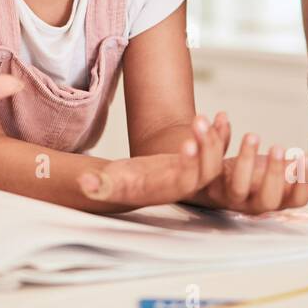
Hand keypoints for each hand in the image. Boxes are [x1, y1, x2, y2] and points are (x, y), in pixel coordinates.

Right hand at [77, 114, 227, 208]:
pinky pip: (215, 150)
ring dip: (214, 140)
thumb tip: (86, 184)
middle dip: (208, 147)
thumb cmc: (115, 184)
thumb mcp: (106, 183)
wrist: (127, 184)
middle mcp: (184, 184)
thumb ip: (97, 185)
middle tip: (199, 120)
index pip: (185, 182)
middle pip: (207, 171)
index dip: (190, 165)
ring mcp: (192, 173)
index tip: (187, 143)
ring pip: (215, 160)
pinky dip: (221, 135)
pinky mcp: (195, 162)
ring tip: (203, 117)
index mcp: (165, 190)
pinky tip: (221, 117)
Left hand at [198, 129, 307, 214]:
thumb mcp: (283, 170)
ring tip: (252, 134)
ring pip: (237, 186)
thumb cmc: (253, 176)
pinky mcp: (204, 182)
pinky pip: (209, 166)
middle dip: (276, 174)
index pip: (295, 201)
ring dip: (244, 159)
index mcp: (275, 199)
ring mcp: (227, 195)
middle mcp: (252, 202)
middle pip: (267, 199)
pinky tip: (221, 117)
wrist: (205, 178)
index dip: (303, 183)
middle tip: (280, 147)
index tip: (307, 159)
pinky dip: (214, 141)